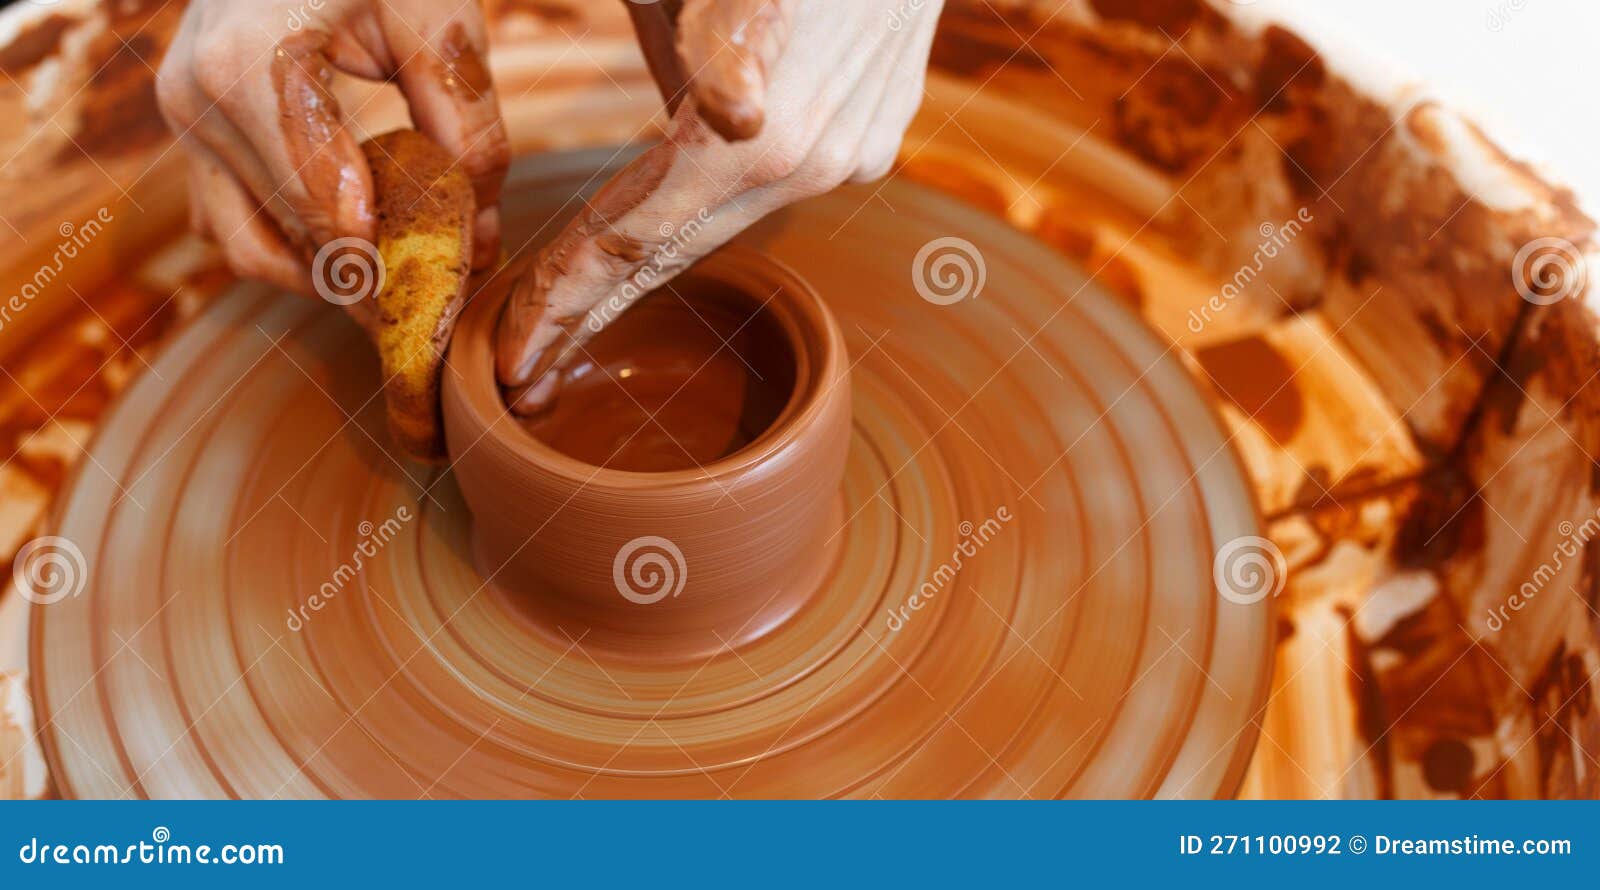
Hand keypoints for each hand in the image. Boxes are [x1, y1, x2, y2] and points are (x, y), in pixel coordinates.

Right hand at [156, 0, 508, 318]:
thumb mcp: (438, 19)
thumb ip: (467, 124)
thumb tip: (480, 236)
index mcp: (253, 59)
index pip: (322, 202)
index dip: (386, 259)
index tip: (444, 288)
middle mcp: (197, 96)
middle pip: (285, 236)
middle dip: (364, 278)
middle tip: (435, 300)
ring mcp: (182, 117)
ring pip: (246, 245)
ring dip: (321, 275)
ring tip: (399, 279)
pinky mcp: (189, 131)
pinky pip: (230, 221)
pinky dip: (290, 246)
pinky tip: (356, 242)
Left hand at [496, 0, 942, 412]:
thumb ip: (704, 61)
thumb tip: (721, 111)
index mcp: (752, 131)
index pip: (628, 240)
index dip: (564, 301)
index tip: (513, 360)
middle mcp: (807, 162)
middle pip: (670, 256)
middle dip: (590, 315)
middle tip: (525, 373)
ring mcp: (848, 158)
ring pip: (722, 223)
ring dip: (648, 266)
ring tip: (580, 309)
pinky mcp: (874, 142)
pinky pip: (776, 185)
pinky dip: (712, 208)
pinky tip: (672, 225)